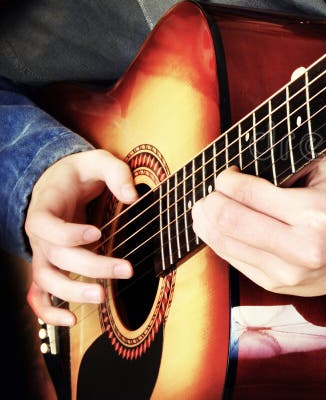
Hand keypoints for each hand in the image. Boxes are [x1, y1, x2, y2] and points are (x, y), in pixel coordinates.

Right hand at [25, 150, 135, 325]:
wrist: (57, 184)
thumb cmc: (78, 173)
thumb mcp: (97, 160)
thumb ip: (116, 172)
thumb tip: (132, 196)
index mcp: (44, 208)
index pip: (46, 226)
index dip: (69, 233)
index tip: (96, 232)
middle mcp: (39, 237)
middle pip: (57, 257)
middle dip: (91, 266)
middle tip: (124, 270)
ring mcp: (42, 255)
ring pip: (47, 281)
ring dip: (72, 292)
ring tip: (101, 296)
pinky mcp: (49, 268)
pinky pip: (39, 296)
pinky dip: (48, 313)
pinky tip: (71, 321)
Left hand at [192, 144, 325, 296]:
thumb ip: (307, 144)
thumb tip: (265, 133)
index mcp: (317, 214)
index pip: (249, 194)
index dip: (227, 180)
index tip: (228, 173)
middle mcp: (302, 248)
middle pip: (229, 220)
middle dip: (211, 201)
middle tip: (212, 190)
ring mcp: (287, 272)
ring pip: (223, 243)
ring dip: (206, 220)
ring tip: (207, 206)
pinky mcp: (275, 286)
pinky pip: (231, 260)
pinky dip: (218, 240)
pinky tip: (218, 226)